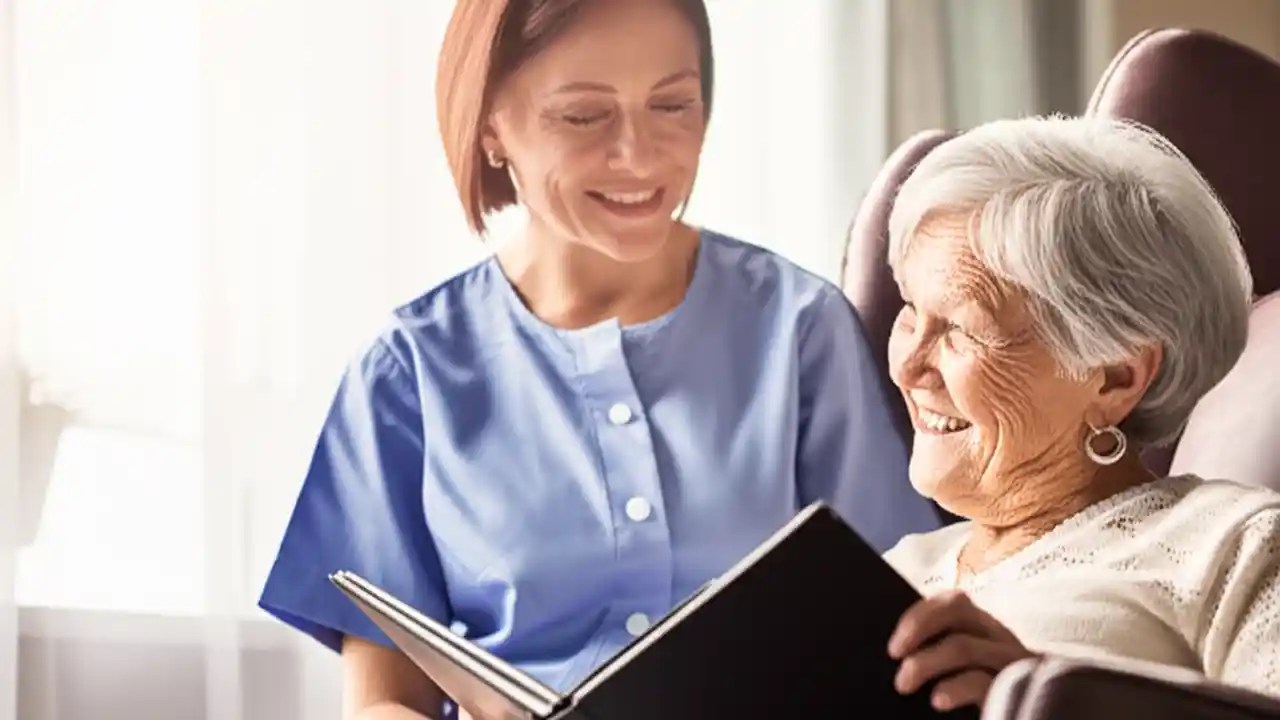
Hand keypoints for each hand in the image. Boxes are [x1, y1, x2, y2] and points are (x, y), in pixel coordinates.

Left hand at [888, 590, 1035, 711]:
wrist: (1028, 717)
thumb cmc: (989, 696)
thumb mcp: (963, 669)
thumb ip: (941, 652)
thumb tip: (900, 654)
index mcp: (985, 629)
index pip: (952, 602)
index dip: (919, 615)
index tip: (893, 646)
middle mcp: (999, 637)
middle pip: (957, 610)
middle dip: (918, 626)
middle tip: (894, 655)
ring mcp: (1010, 661)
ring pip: (963, 646)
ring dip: (925, 663)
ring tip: (903, 684)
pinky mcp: (1017, 689)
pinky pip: (981, 681)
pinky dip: (954, 689)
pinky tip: (938, 700)